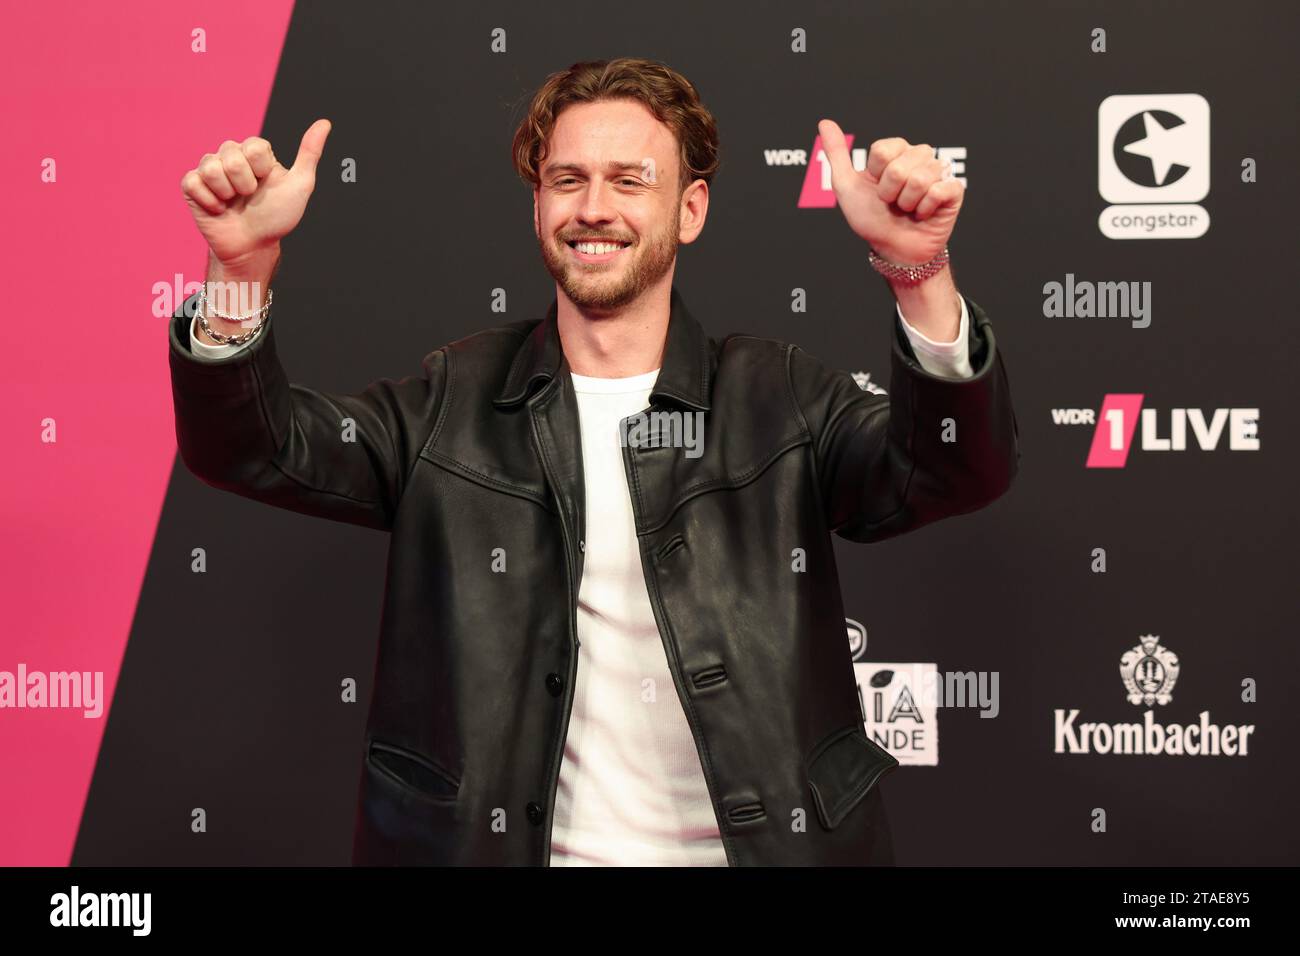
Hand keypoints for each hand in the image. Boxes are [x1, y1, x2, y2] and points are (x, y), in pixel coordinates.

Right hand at [180, 119, 331, 265]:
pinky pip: (192, 182)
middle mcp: (231, 156)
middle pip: (232, 156)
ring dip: (226, 193)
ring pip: (211, 168)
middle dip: (245, 184)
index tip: (266, 184)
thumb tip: (324, 123)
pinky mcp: (192, 185)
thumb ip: (310, 153)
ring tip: (233, 203)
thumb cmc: (277, 217)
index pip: (253, 146)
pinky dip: (209, 201)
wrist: (253, 246)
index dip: (261, 170)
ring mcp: (210, 170)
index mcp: (254, 152)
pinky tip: (218, 209)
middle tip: (249, 197)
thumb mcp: (300, 186)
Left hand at [817, 119, 963, 265]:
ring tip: (907, 209)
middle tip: (892, 203)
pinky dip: (925, 209)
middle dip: (890, 193)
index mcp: (895, 151)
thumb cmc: (871, 218)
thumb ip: (837, 153)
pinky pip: (939, 190)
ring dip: (907, 203)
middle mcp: (918, 156)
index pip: (883, 150)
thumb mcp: (846, 186)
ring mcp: (938, 172)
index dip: (876, 176)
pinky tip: (924, 213)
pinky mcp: (953, 189)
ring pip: (921, 178)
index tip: (876, 188)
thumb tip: (824, 123)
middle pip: (900, 166)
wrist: (892, 248)